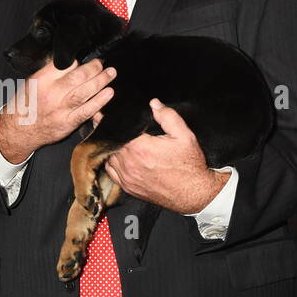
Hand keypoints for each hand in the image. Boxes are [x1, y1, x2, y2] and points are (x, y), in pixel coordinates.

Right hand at [0, 60, 114, 162]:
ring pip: (85, 92)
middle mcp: (51, 94)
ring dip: (101, 81)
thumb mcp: (32, 82)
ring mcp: (61, 109)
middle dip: (94, 67)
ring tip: (110, 73)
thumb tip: (71, 62)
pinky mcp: (68, 122)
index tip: (83, 60)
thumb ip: (50, 72)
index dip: (77, 60)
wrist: (19, 130)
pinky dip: (99, 101)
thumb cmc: (25, 105)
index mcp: (42, 80)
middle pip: (78, 76)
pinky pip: (87, 111)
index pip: (65, 64)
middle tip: (101, 63)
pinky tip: (108, 93)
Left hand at [99, 99, 228, 213]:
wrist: (193, 194)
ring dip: (108, 147)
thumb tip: (154, 103)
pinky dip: (110, 162)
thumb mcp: (184, 136)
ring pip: (108, 157)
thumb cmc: (189, 165)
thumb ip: (168, 116)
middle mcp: (130, 164)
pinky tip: (114, 155)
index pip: (118, 130)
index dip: (111, 121)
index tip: (103, 114)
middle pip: (110, 143)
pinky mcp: (128, 187)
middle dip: (108, 132)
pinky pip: (111, 172)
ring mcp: (127, 177)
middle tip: (104, 122)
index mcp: (141, 148)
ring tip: (109, 137)